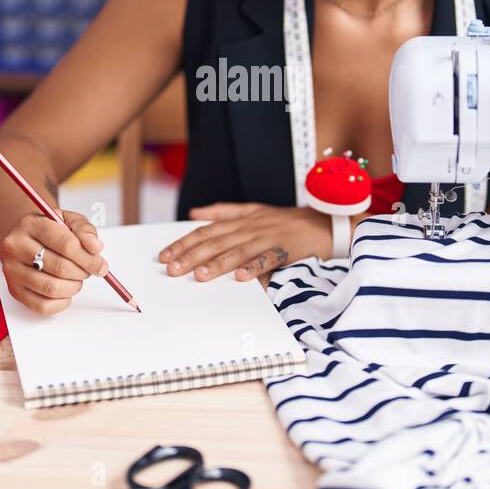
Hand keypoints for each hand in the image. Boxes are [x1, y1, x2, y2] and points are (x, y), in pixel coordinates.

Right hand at [0, 209, 108, 315]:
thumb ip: (85, 230)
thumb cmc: (51, 230)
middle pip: (60, 267)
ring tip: (76, 278)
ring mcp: (12, 270)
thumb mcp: (69, 221)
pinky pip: (42, 306)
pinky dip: (61, 302)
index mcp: (31, 224)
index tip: (100, 265)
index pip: (66, 244)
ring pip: (51, 288)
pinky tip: (65, 291)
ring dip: (73, 287)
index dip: (89, 258)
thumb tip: (94, 247)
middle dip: (82, 272)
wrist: (30, 238)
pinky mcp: (14, 290)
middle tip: (89, 271)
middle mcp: (16, 246)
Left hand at [158, 203, 332, 282]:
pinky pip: (268, 260)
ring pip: (238, 251)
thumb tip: (193, 213)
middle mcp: (251, 227)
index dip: (184, 243)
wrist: (324, 223)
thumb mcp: (253, 210)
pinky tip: (240, 278)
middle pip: (216, 241)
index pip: (206, 231)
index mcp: (241, 220)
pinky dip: (254, 268)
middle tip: (173, 269)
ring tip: (199, 275)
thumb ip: (223, 211)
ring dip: (218, 263)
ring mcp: (268, 238)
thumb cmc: (286, 221)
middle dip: (192, 255)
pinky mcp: (286, 249)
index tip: (165, 255)